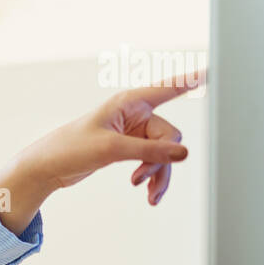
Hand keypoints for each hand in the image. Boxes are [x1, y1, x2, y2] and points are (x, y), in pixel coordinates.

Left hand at [21, 70, 203, 205]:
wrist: (47, 167)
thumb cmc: (71, 148)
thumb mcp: (111, 149)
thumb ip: (149, 151)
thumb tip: (184, 154)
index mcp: (129, 102)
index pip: (169, 88)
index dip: (192, 79)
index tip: (215, 69)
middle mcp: (134, 114)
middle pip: (169, 135)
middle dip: (161, 160)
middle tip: (141, 180)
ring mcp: (132, 132)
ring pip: (163, 153)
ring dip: (158, 174)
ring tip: (149, 195)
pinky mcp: (128, 148)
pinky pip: (152, 161)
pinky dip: (152, 176)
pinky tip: (147, 194)